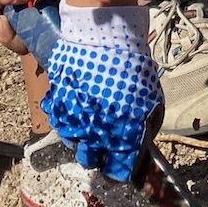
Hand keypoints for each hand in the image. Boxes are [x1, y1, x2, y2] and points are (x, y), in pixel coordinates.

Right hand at [40, 5, 162, 181]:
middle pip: (91, 161)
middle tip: (103, 144)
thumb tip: (140, 144)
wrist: (104, 36)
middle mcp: (96, 130)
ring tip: (90, 122)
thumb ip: (146, 124)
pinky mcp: (58, 102)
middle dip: (98, 156)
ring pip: (74, 144)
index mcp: (123, 131)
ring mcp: (74, 117)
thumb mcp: (150, 96)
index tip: (119, 168)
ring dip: (82, 137)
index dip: (119, 171)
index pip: (118, 170)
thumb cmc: (132, 65)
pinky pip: (60, 122)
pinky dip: (68, 119)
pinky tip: (77, 108)